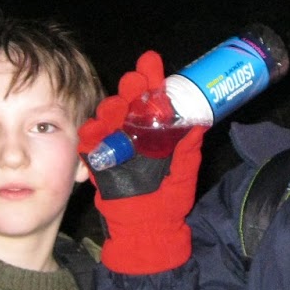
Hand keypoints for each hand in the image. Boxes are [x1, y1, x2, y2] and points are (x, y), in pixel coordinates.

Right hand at [81, 52, 204, 274]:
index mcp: (156, 131)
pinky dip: (90, 135)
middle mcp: (133, 133)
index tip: (151, 61)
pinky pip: (89, 143)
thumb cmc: (170, 200)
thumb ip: (188, 150)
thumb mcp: (184, 173)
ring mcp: (114, 145)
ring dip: (110, 108)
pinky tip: (95, 130)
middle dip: (128, 88)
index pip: (153, 98)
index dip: (151, 78)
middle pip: (127, 101)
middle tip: (133, 81)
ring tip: (116, 107)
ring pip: (106, 117)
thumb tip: (201, 123)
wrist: (148, 228)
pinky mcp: (97, 161)